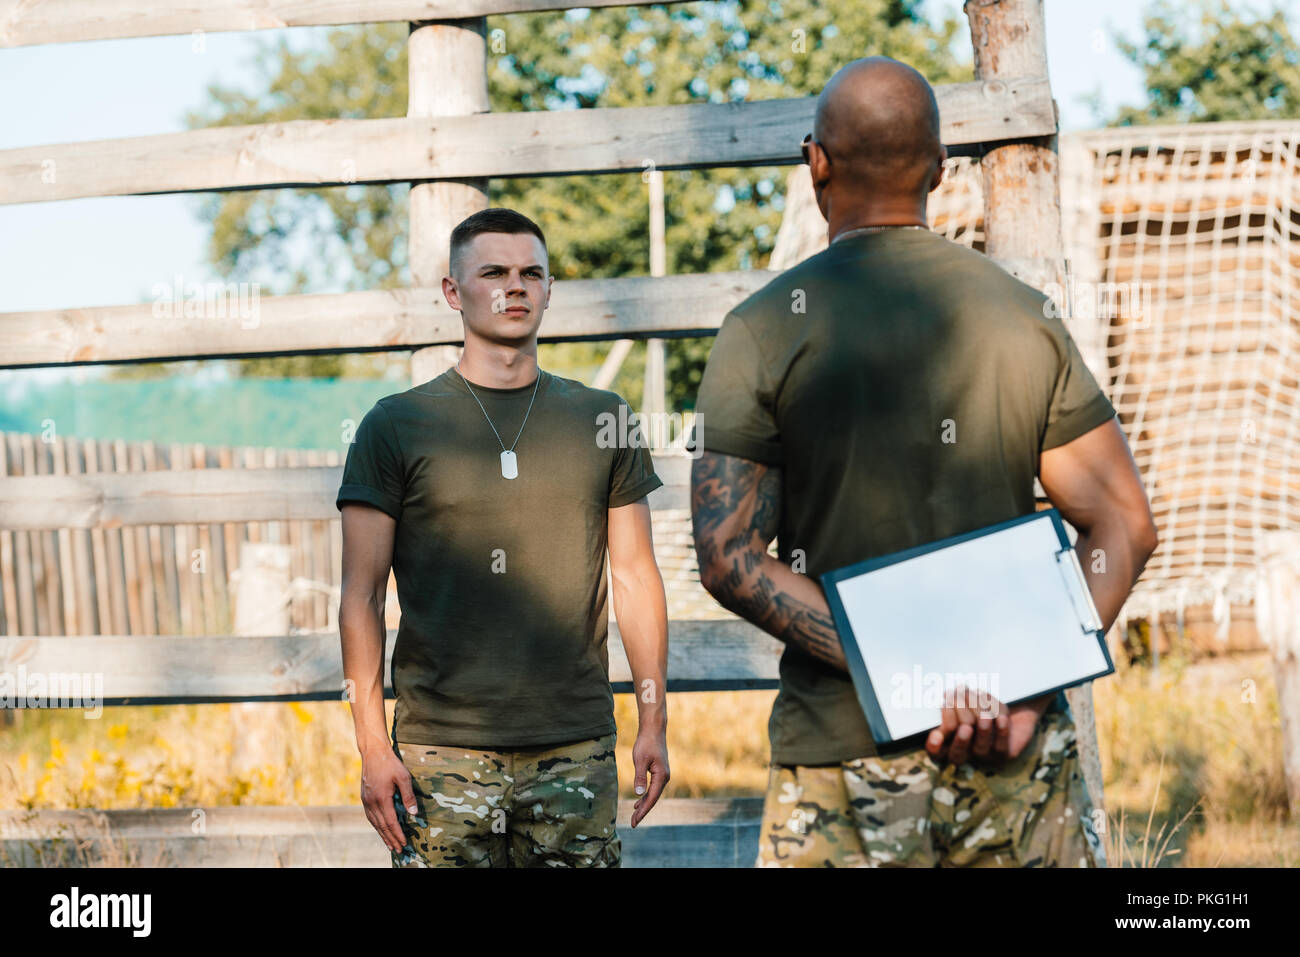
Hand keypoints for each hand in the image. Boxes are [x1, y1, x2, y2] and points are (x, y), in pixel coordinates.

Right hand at [360, 746, 417, 852]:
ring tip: (390, 844)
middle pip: (381, 826)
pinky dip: (376, 825)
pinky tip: (381, 829)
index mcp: (382, 799)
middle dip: (390, 839)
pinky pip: (370, 816)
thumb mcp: (404, 777)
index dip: (398, 834)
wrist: (373, 752)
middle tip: (398, 850)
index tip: (404, 843)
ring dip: (383, 835)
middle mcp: (372, 802)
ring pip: (374, 823)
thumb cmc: (390, 763)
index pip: (391, 822)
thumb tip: (413, 813)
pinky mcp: (364, 797)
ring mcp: (366, 800)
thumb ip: (408, 795)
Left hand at [629, 727, 669, 827]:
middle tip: (632, 823)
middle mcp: (665, 778)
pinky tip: (639, 800)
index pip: (651, 798)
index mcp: (661, 776)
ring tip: (634, 815)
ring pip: (653, 794)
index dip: (643, 811)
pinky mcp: (659, 771)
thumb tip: (639, 794)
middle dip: (643, 811)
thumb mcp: (640, 760)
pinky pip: (653, 788)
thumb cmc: (646, 743)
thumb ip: (640, 777)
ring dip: (644, 804)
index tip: (635, 821)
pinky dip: (646, 796)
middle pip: (653, 799)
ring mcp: (663, 775)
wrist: (654, 730)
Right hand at [924, 689, 1052, 765]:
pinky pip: (1001, 744)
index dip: (934, 748)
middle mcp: (965, 754)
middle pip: (957, 749)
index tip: (936, 735)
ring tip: (980, 706)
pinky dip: (1001, 730)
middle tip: (956, 698)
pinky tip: (1001, 718)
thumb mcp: (966, 701)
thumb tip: (947, 695)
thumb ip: (954, 702)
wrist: (1014, 710)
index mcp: (949, 743)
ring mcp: (985, 757)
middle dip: (958, 722)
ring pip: (980, 746)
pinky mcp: (1004, 755)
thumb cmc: (981, 704)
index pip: (937, 753)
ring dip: (980, 725)